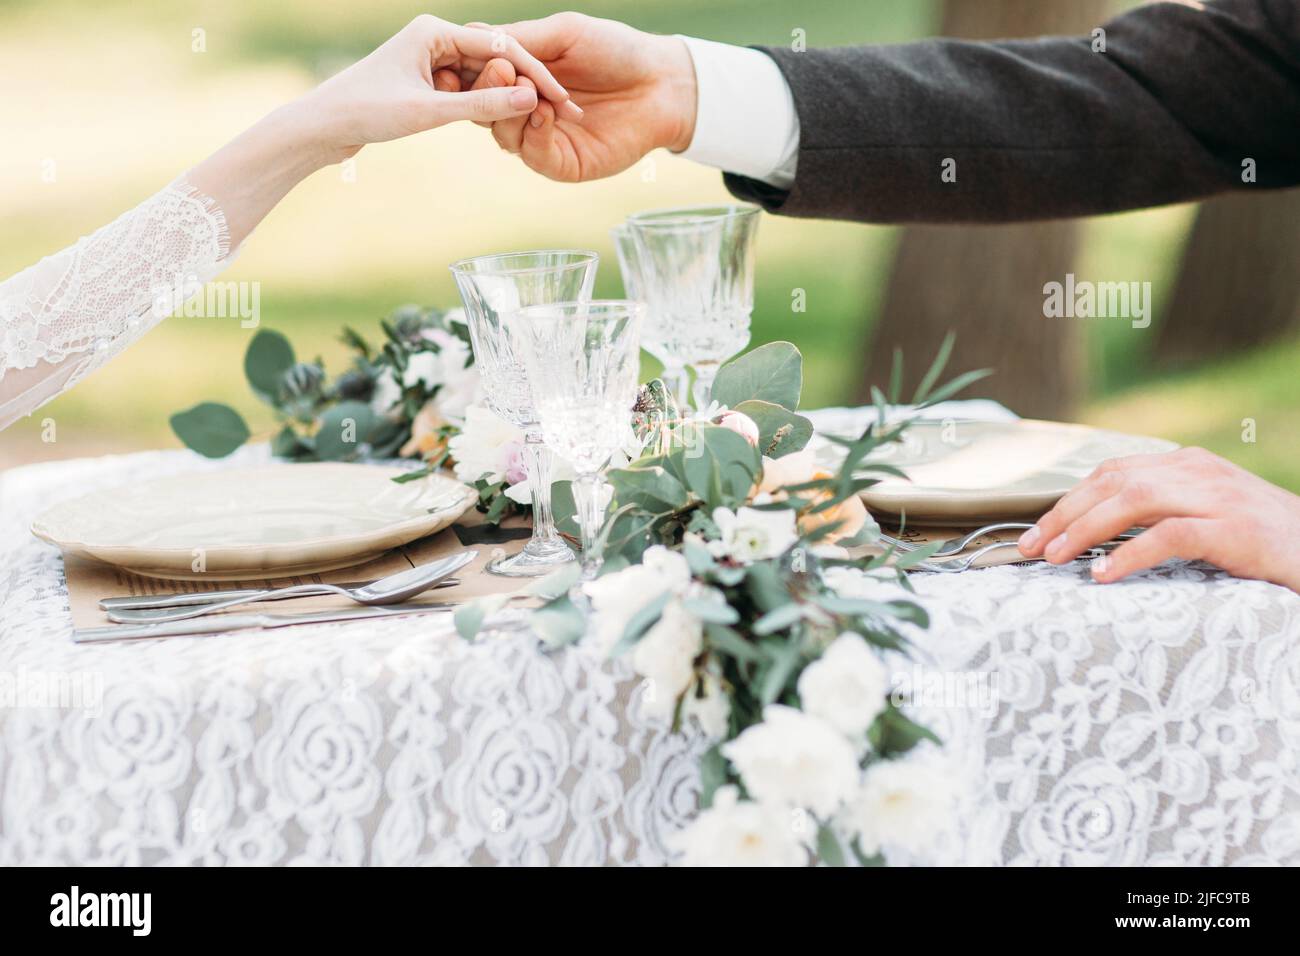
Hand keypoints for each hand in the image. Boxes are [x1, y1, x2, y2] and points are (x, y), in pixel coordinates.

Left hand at [294, 14, 578, 163]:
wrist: (323, 126)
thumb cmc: (367, 111)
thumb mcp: (430, 112)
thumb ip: (483, 105)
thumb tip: (531, 99)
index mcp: (435, 31)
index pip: (501, 48)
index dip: (536, 75)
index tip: (563, 100)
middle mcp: (435, 37)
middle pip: (497, 61)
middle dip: (529, 87)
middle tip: (564, 112)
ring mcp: (431, 58)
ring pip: (485, 78)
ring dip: (510, 100)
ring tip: (543, 122)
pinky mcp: (427, 79)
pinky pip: (468, 91)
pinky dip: (486, 107)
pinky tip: (508, 125)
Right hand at [459, 12, 697, 181]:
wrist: (661, 81)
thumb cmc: (616, 50)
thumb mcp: (564, 33)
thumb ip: (522, 39)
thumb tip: (475, 37)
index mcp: (520, 78)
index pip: (480, 79)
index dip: (468, 71)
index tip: (464, 57)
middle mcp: (525, 111)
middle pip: (485, 110)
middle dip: (488, 90)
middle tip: (500, 71)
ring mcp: (543, 140)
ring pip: (504, 135)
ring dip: (511, 112)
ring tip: (527, 91)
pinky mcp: (563, 164)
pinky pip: (535, 156)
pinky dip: (535, 134)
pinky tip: (545, 112)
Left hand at [1017, 447, 1299, 590]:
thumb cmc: (1262, 543)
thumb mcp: (1206, 516)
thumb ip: (1159, 513)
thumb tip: (1093, 535)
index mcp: (1186, 464)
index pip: (1111, 473)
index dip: (1068, 501)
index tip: (1035, 532)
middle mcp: (1198, 471)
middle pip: (1114, 482)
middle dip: (1064, 515)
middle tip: (1031, 548)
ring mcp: (1218, 496)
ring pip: (1134, 499)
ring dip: (1085, 530)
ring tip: (1054, 559)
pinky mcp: (1234, 529)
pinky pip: (1171, 535)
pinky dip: (1130, 553)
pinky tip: (1103, 573)